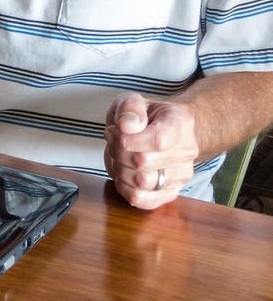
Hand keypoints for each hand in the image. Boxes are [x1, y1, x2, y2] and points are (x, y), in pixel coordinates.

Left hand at [103, 92, 198, 209]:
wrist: (161, 129)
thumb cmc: (146, 116)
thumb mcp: (133, 100)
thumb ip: (129, 108)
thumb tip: (126, 126)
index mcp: (180, 122)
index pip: (158, 140)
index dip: (129, 140)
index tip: (116, 130)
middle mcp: (186, 150)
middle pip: (143, 162)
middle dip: (118, 150)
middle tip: (113, 139)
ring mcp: (181, 174)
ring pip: (142, 182)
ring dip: (120, 169)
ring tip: (119, 155)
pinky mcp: (171, 193)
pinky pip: (143, 200)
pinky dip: (125, 188)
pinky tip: (122, 173)